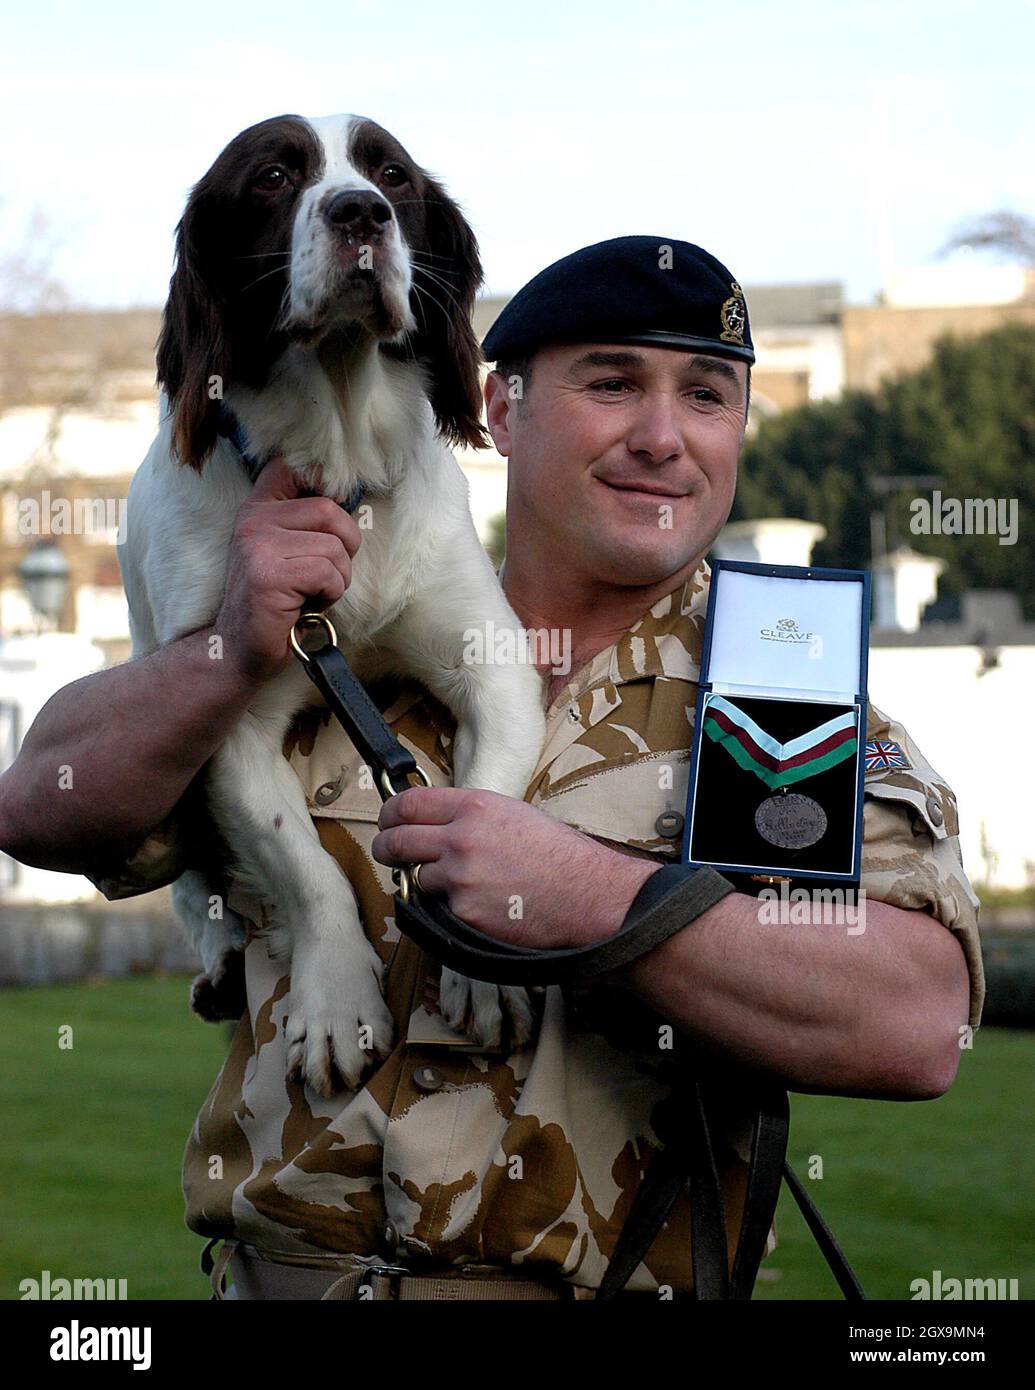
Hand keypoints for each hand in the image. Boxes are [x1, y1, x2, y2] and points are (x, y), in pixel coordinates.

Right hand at [212, 458, 362, 685]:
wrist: (238, 649)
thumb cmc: (276, 603)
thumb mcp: (287, 552)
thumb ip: (306, 523)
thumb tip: (348, 496)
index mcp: (258, 509)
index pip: (291, 468)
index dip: (323, 485)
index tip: (328, 522)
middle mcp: (253, 520)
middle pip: (330, 511)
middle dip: (344, 549)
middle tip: (324, 576)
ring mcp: (258, 546)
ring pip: (334, 548)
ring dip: (337, 579)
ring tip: (310, 594)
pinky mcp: (268, 576)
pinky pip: (327, 574)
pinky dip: (329, 596)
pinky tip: (306, 607)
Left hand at [371, 787, 660, 948]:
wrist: (588, 893)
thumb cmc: (560, 855)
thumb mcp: (513, 816)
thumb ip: (471, 817)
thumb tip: (436, 824)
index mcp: (474, 806)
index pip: (409, 804)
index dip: (390, 813)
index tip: (386, 821)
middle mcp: (461, 838)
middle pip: (397, 841)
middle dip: (386, 848)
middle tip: (387, 852)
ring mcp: (459, 877)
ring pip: (417, 878)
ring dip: (426, 883)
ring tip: (455, 885)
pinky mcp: (464, 913)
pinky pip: (442, 910)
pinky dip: (453, 910)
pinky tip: (482, 907)